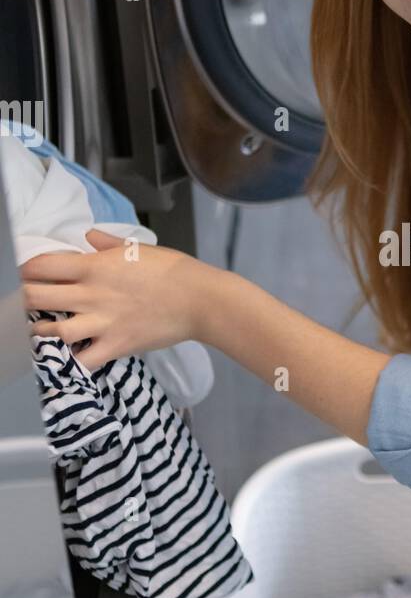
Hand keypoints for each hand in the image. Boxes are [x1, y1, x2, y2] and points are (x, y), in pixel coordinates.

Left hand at [19, 229, 209, 369]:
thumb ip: (108, 243)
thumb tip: (89, 236)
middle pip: (36, 297)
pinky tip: (72, 355)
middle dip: (24, 300)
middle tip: (27, 302)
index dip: (26, 270)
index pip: (42, 266)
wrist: (199, 300)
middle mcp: (90, 293)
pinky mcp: (115, 346)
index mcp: (94, 266)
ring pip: (52, 331)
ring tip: (43, 330)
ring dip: (43, 331)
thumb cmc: (172, 270)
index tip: (25, 274)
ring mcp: (101, 322)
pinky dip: (73, 361)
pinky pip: (83, 360)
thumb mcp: (138, 248)